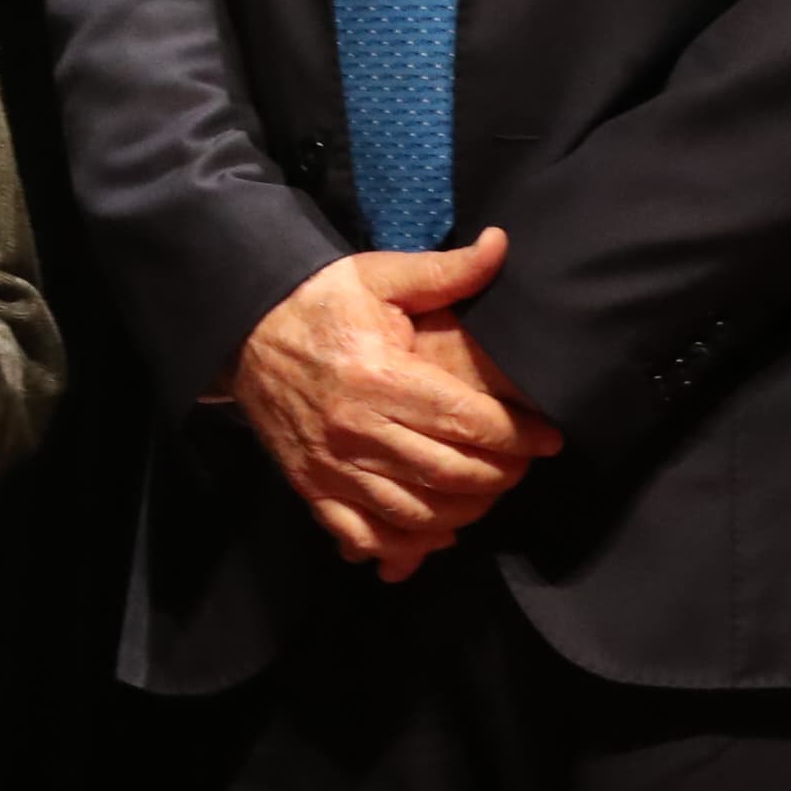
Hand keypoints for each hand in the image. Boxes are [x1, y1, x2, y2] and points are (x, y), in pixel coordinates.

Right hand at [228, 230, 563, 581]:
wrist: (242, 329)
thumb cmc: (319, 301)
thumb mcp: (378, 275)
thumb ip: (444, 271)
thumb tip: (501, 245)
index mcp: (379, 376)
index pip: (466, 421)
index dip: (517, 435)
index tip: (548, 437)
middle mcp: (356, 429)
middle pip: (449, 473)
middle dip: (500, 475)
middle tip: (522, 463)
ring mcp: (331, 465)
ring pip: (414, 512)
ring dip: (464, 512)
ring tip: (488, 491)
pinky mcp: (311, 486)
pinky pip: (364, 534)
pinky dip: (405, 545)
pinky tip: (435, 533)